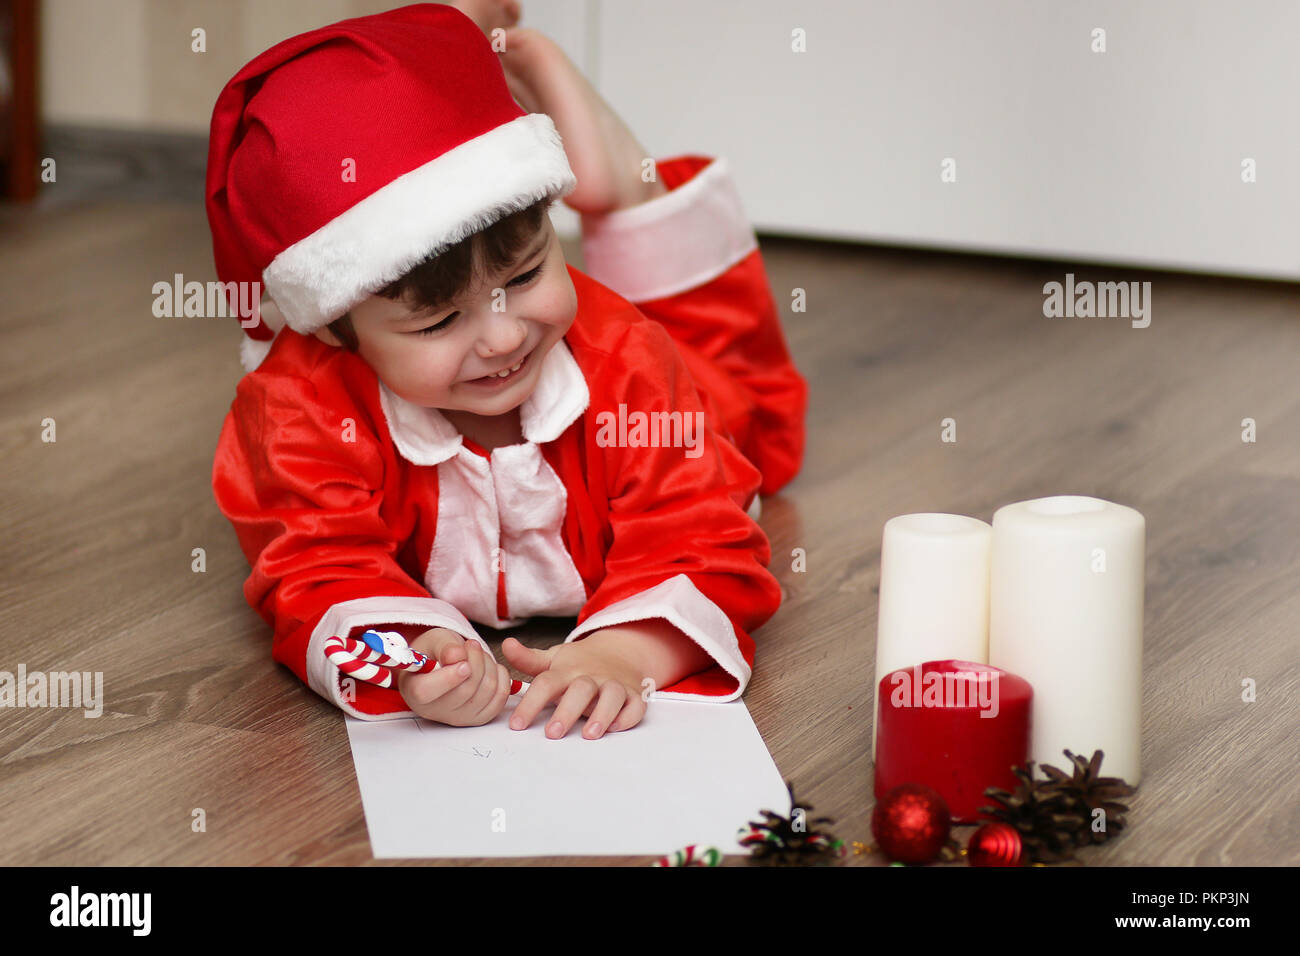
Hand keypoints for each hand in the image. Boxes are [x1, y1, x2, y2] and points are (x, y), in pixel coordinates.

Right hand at [396, 627, 512, 726]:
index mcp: (415, 691)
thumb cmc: (434, 654)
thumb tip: (456, 655)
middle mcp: (435, 710)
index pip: (427, 692)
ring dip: (489, 665)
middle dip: (475, 660)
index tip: (464, 663)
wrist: (442, 666)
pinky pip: (500, 696)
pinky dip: (501, 676)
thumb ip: (443, 647)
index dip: (449, 678)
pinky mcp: (479, 718)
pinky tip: (490, 666)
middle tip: (472, 644)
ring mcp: (459, 717)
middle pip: (465, 690)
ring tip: (478, 654)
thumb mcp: (434, 641)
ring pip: (486, 691)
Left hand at [501, 633, 648, 739]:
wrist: (620, 652)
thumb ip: (529, 659)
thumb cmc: (580, 663)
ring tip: (589, 734)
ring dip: (602, 714)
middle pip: (580, 690)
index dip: (530, 704)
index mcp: (568, 671)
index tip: (517, 725)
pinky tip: (615, 728)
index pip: (547, 683)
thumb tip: (506, 646)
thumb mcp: (554, 658)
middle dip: (567, 712)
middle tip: (552, 734)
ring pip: (612, 696)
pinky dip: (628, 716)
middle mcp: (592, 677)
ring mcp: (615, 684)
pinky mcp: (634, 695)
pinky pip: (636, 705)